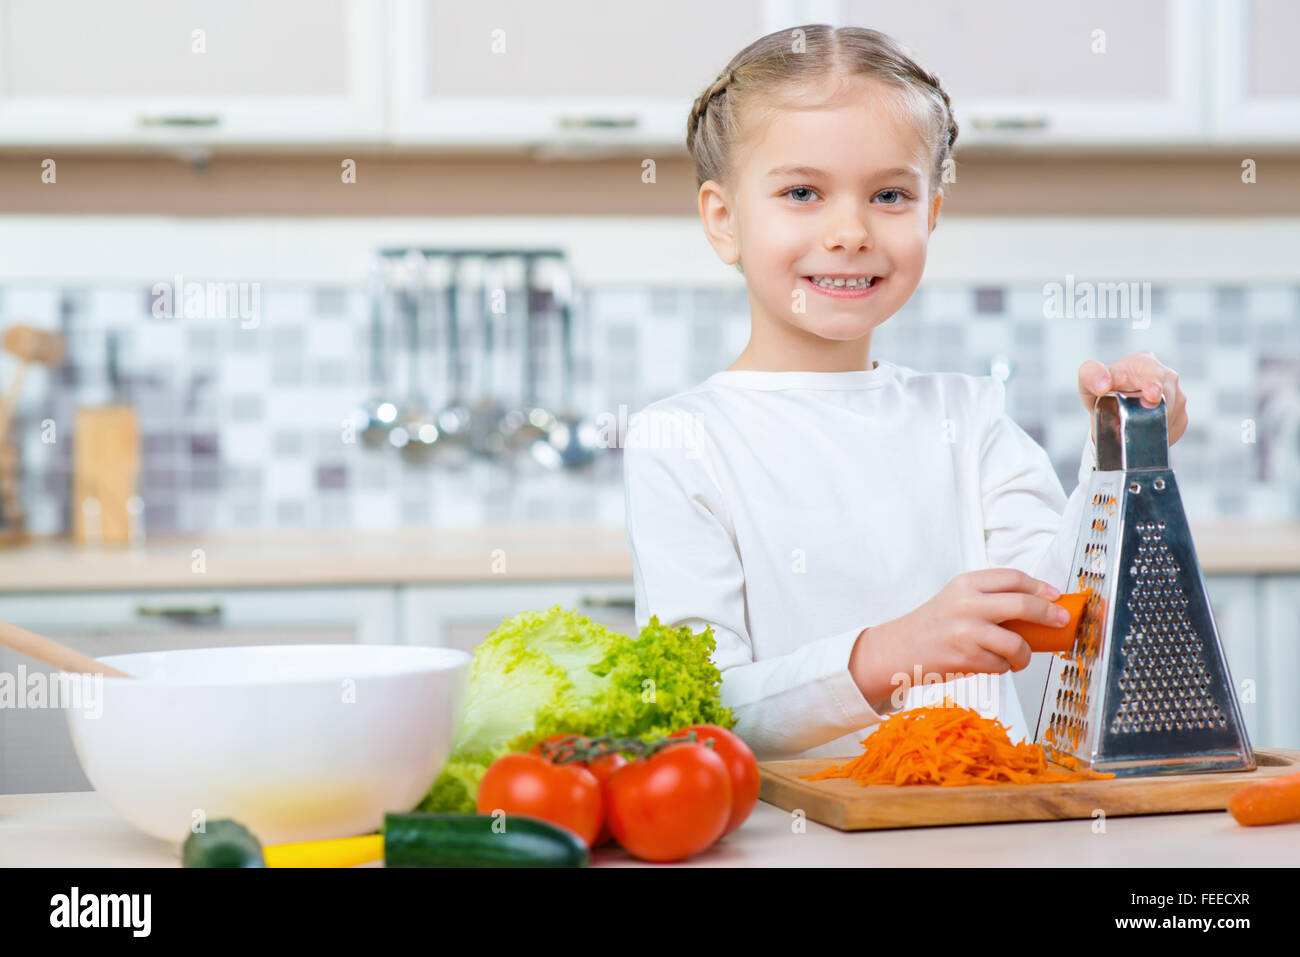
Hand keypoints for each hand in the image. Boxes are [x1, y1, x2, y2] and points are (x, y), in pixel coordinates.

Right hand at [849, 568, 1065, 712]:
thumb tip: (1039, 607)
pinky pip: (1002, 665)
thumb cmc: (933, 626)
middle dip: (1049, 614)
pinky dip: (1003, 668)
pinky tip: (991, 664)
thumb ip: (991, 599)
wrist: (898, 650)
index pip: (1013, 578)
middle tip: (1060, 620)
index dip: (1040, 586)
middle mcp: (966, 603)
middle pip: (1023, 603)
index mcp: (966, 583)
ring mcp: (966, 631)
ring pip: (1017, 643)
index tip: (1054, 596)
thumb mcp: (958, 600)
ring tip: (1019, 658)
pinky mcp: (965, 658)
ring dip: (1025, 655)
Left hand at [1078, 351, 1187, 445]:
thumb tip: (1104, 384)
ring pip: (1170, 416)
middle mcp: (1166, 376)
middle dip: (1149, 413)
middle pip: (1166, 397)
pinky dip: (1156, 434)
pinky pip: (1171, 429)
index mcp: (1144, 362)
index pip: (1153, 372)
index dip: (1154, 384)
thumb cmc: (1101, 391)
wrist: (1110, 411)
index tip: (1152, 396)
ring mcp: (1177, 396)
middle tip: (1129, 424)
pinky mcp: (1181, 415)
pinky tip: (1142, 429)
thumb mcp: (1088, 382)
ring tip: (1131, 425)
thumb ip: (1091, 376)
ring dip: (1150, 424)